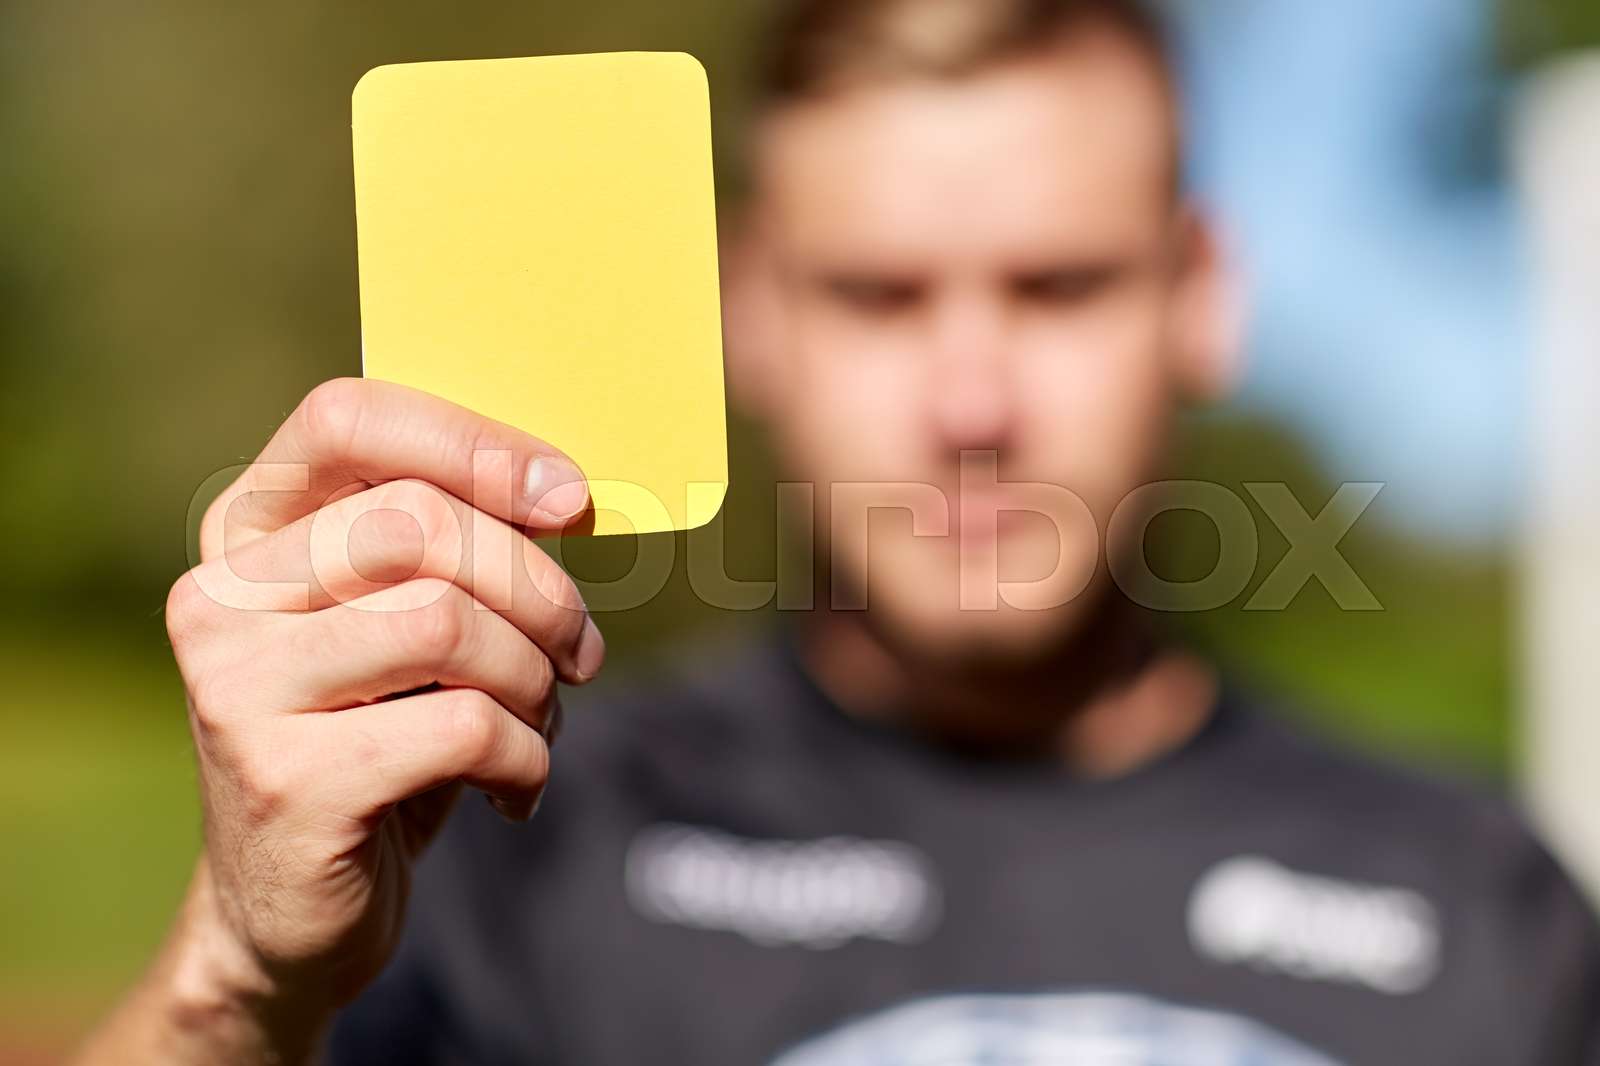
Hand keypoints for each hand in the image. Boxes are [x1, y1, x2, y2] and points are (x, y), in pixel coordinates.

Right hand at [158, 378, 602, 1055]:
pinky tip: (513, 789)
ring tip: (539, 720)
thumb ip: (455, 546)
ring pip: (446, 622)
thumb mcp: (406, 625)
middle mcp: (219, 596)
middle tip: (580, 650)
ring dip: (535, 678)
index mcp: (246, 531)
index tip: (568, 499)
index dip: (471, 442)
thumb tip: (563, 491)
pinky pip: (462, 726)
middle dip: (537, 587)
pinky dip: (525, 756)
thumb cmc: (373, 736)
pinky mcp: (286, 781)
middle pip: (418, 523)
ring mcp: (238, 690)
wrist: (290, 908)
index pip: (345, 420)